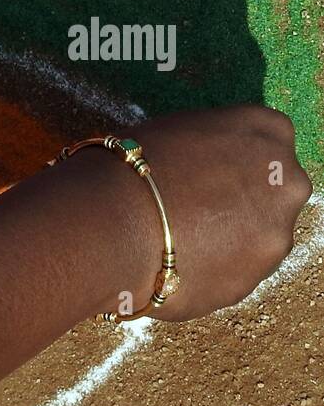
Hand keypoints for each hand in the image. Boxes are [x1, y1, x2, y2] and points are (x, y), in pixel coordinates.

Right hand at [102, 106, 312, 320]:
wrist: (120, 222)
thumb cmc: (138, 161)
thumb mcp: (180, 130)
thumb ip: (212, 147)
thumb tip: (209, 165)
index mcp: (266, 129)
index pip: (270, 136)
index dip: (239, 153)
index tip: (213, 163)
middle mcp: (286, 178)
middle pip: (276, 186)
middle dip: (248, 195)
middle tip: (201, 202)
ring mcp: (279, 230)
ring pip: (264, 230)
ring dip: (237, 232)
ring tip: (186, 236)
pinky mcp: (261, 275)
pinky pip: (244, 266)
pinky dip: (223, 263)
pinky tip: (185, 258)